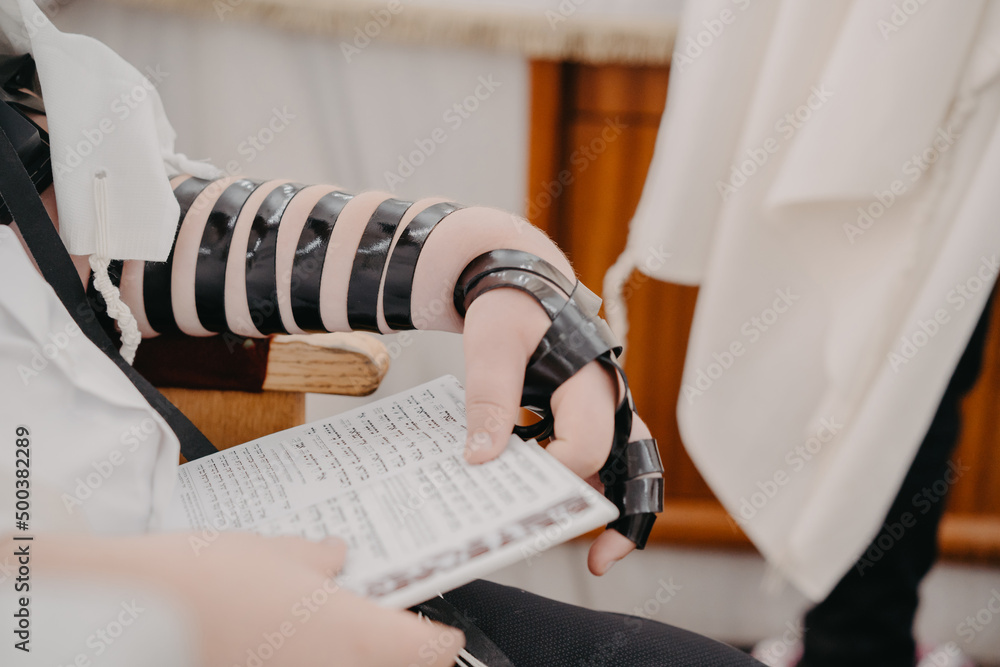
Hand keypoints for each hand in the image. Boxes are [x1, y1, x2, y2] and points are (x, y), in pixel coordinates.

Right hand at [34, 531, 464, 666]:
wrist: (137, 613)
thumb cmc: (209, 576)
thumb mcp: (279, 552)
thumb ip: (320, 558)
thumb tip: (338, 555)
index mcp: (354, 631)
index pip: (429, 651)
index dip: (441, 640)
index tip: (441, 632)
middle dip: (394, 652)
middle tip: (383, 629)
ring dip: (349, 655)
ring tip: (324, 629)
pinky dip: (308, 657)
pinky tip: (286, 641)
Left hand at [461, 287, 652, 575]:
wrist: (522, 282)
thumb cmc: (511, 308)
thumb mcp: (493, 344)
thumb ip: (489, 399)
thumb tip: (482, 459)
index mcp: (591, 381)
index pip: (586, 444)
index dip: (555, 472)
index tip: (512, 475)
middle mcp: (610, 399)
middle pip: (637, 465)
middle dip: (621, 515)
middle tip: (598, 561)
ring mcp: (605, 409)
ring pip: (628, 467)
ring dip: (614, 509)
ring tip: (596, 557)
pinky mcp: (590, 415)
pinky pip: (603, 458)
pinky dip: (589, 487)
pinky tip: (558, 507)